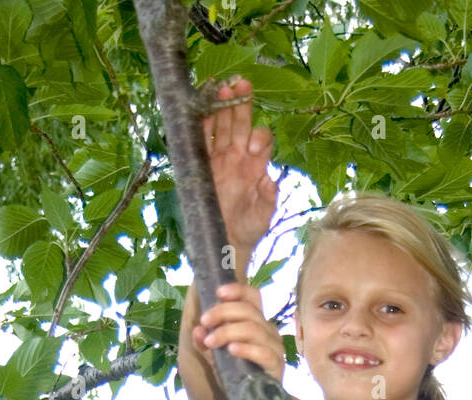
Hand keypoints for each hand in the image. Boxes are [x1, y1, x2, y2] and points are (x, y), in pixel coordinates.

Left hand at [193, 283, 285, 383]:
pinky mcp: (276, 366)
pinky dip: (246, 349)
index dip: (237, 290)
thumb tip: (197, 330)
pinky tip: (231, 350)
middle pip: (249, 310)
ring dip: (228, 331)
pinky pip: (264, 352)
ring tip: (211, 341)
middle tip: (205, 321)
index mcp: (256, 321)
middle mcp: (268, 330)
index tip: (218, 293)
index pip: (253, 297)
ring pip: (253, 328)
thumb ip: (205, 342)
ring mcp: (274, 347)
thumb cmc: (235, 373)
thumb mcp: (215, 354)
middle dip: (223, 312)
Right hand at [203, 75, 279, 253]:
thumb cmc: (250, 228)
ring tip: (222, 88)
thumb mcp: (264, 216)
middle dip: (241, 105)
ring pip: (222, 126)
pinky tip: (201, 107)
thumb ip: (269, 198)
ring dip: (222, 107)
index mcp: (257, 166)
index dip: (259, 137)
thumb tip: (270, 180)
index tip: (254, 146)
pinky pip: (202, 140)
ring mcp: (221, 159)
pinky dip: (201, 123)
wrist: (228, 242)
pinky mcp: (204, 165)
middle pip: (241, 125)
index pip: (262, 141)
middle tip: (241, 84)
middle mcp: (240, 158)